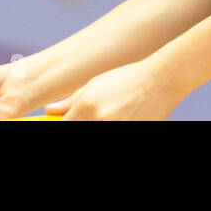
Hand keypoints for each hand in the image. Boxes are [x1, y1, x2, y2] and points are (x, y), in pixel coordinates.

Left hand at [42, 58, 179, 120]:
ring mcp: (117, 128)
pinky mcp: (131, 132)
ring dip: (100, 125)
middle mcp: (99, 120)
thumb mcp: (95, 84)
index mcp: (87, 107)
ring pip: (97, 132)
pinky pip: (117, 133)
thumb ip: (71, 101)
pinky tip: (122, 117)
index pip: (64, 127)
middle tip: (95, 117)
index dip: (62, 126)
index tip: (68, 123)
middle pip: (78, 131)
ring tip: (113, 115)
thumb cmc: (127, 79)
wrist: (160, 81)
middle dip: (82, 125)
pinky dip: (117, 125)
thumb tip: (50, 110)